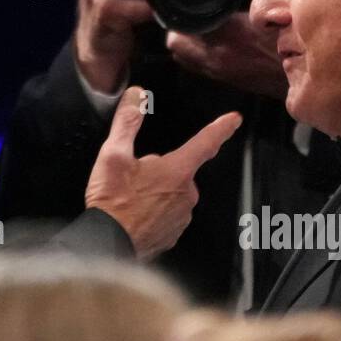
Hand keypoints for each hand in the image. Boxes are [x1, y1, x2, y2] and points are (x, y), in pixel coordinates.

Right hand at [85, 86, 241, 260]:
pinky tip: (134, 216)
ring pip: (173, 194)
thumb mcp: (113, 155)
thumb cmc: (111, 201)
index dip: (221, 129)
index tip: (234, 119)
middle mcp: (186, 194)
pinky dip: (153, 213)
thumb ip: (128, 122)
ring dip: (156, 192)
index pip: (205, 143)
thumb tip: (138, 95)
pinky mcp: (173, 235)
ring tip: (130, 199)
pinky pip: (167, 215)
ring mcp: (181, 217)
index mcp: (176, 171)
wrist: (105, 244)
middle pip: (179, 171)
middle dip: (160, 170)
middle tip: (133, 178)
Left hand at [165, 0, 286, 99]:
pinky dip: (198, 55)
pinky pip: (198, 67)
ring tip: (199, 27)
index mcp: (229, 33)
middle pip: (176, 43)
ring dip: (186, 42)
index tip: (187, 0)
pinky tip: (212, 42)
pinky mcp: (227, 80)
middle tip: (189, 14)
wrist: (309, 76)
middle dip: (179, 27)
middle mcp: (219, 56)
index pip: (186, 24)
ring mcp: (220, 71)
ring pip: (184, 57)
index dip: (181, 12)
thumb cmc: (298, 40)